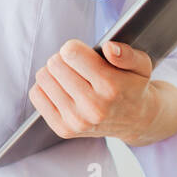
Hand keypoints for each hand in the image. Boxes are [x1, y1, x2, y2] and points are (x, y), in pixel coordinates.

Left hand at [29, 38, 158, 142]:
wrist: (136, 121)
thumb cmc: (133, 87)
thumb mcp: (141, 65)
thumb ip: (126, 54)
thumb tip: (109, 48)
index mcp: (111, 87)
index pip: (70, 52)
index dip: (74, 48)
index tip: (83, 54)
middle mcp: (93, 107)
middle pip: (54, 63)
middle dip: (64, 60)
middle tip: (78, 68)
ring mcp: (76, 120)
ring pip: (43, 77)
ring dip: (54, 73)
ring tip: (71, 79)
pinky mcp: (63, 129)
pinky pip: (36, 95)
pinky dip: (45, 88)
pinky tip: (63, 91)